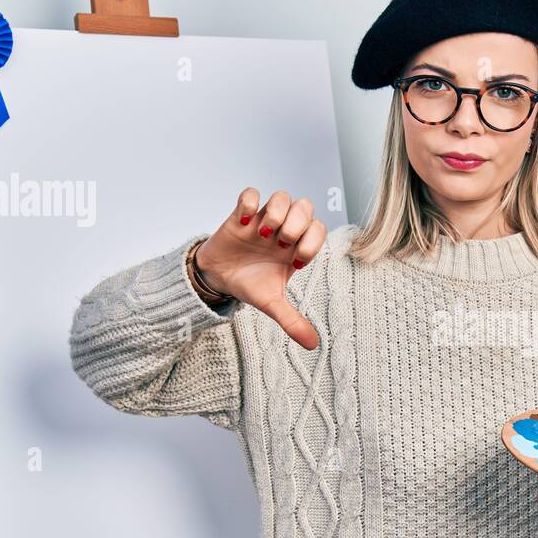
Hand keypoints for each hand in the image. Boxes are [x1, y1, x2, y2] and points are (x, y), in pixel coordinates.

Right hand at [194, 187, 326, 348]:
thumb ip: (292, 320)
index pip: (319, 229)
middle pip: (306, 205)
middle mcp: (284, 229)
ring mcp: (263, 219)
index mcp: (297, 246)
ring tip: (263, 235)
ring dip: (276, 214)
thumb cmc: (250, 284)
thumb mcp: (271, 304)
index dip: (312, 243)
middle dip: (297, 224)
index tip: (294, 262)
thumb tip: (313, 344)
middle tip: (280, 245)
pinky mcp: (241, 213)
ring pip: (282, 196)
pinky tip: (243, 223)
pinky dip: (249, 203)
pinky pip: (250, 193)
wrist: (219, 278)